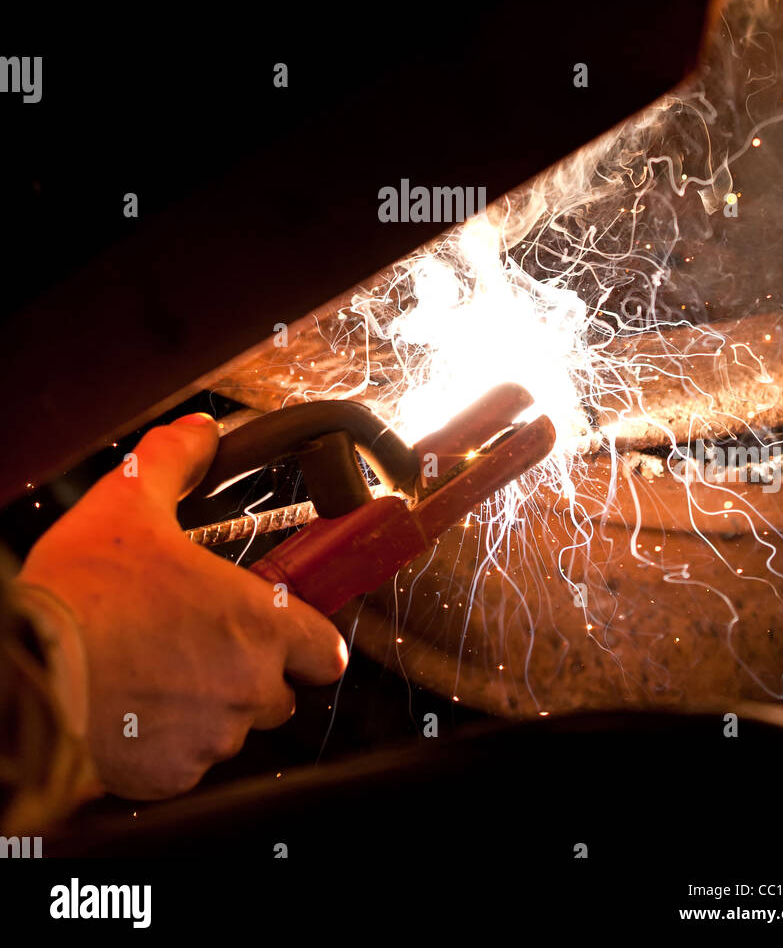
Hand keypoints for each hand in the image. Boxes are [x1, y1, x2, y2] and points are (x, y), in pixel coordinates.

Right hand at [18, 413, 346, 799]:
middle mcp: (248, 688)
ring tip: (155, 669)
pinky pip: (186, 764)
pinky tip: (133, 706)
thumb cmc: (81, 593)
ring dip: (206, 706)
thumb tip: (197, 433)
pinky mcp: (169, 777)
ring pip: (229, 728)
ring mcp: (210, 739)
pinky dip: (167, 743)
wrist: (26, 668)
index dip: (304, 639)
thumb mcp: (129, 501)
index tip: (279, 626)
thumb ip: (174, 461)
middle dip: (249, 671)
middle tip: (199, 642)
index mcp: (259, 623)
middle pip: (278, 692)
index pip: (324, 651)